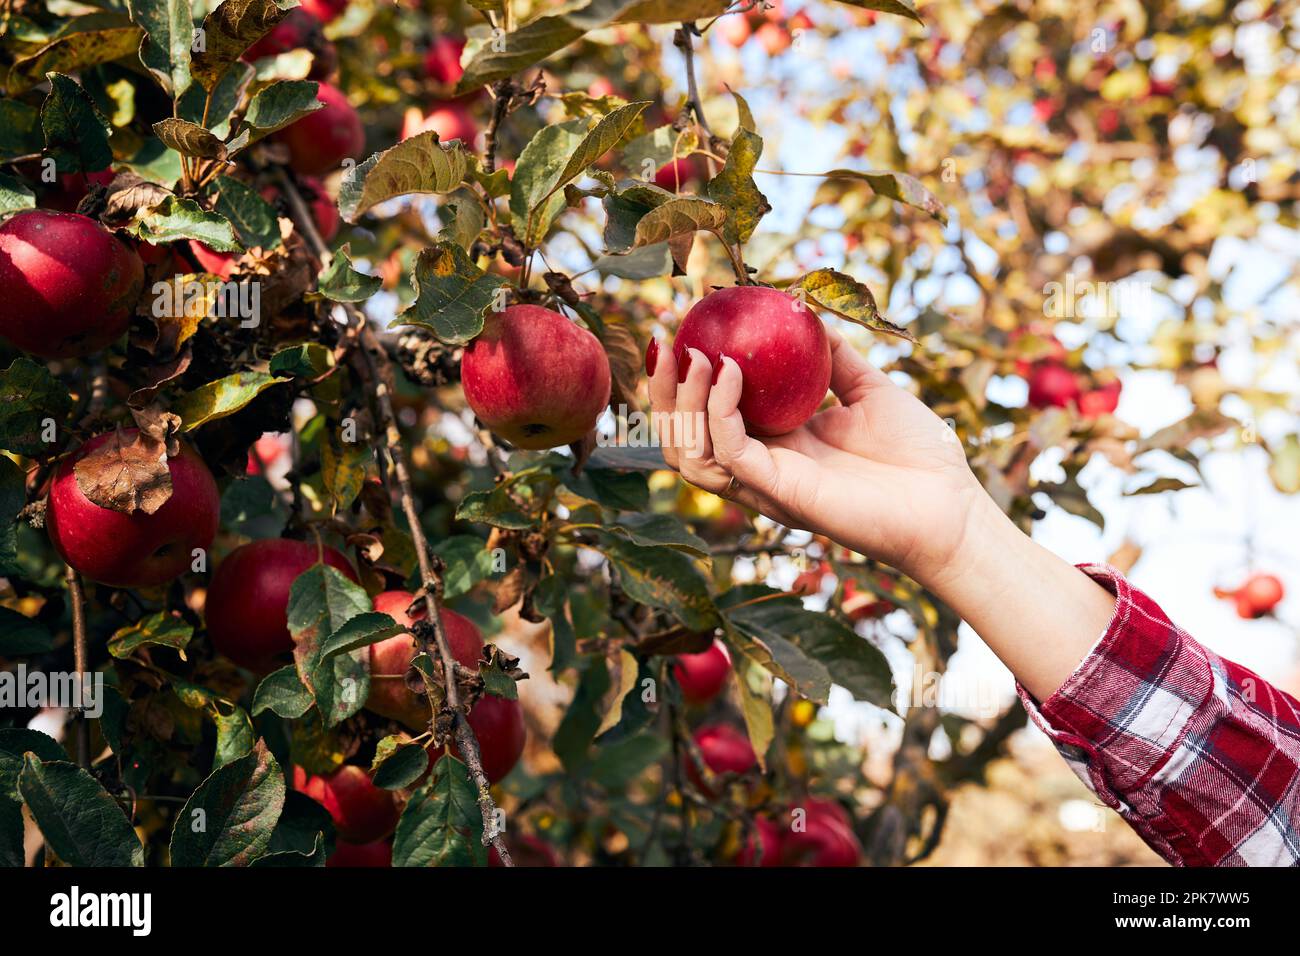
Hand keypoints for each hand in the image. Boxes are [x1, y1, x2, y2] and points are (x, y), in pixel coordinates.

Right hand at [647, 327, 1116, 700]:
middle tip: (665, 342)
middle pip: (683, 435)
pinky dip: (720, 410)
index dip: (683, 378)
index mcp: (778, 443)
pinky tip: (732, 370)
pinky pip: (732, 451)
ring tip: (697, 355)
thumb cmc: (921, 456)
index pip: (708, 414)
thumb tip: (808, 315)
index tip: (680, 330)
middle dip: (662, 392)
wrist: (952, 507)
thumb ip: (836, 360)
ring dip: (682, 403)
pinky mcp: (780, 491)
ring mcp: (767, 482)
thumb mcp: (871, 390)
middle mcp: (763, 465)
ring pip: (691, 450)